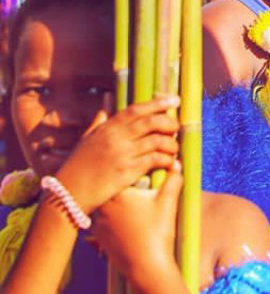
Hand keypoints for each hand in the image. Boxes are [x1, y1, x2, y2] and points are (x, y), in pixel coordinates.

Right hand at [56, 97, 180, 213]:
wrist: (69, 193)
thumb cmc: (77, 166)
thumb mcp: (86, 138)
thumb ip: (99, 120)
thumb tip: (107, 101)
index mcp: (107, 128)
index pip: (136, 110)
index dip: (157, 103)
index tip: (174, 99)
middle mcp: (116, 138)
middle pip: (151, 122)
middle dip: (169, 122)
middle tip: (177, 127)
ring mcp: (122, 154)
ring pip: (157, 141)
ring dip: (171, 143)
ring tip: (174, 148)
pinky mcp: (127, 172)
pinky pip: (154, 160)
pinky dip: (167, 160)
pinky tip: (171, 163)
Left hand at [92, 164, 182, 284]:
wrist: (147, 268)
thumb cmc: (157, 233)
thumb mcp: (168, 201)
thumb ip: (173, 178)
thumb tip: (177, 163)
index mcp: (116, 192)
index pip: (123, 171)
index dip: (138, 170)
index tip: (149, 176)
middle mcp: (101, 205)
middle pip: (113, 186)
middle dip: (128, 185)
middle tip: (144, 188)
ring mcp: (97, 221)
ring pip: (107, 202)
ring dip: (119, 200)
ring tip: (137, 207)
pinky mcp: (98, 235)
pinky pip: (105, 218)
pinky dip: (115, 216)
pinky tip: (130, 223)